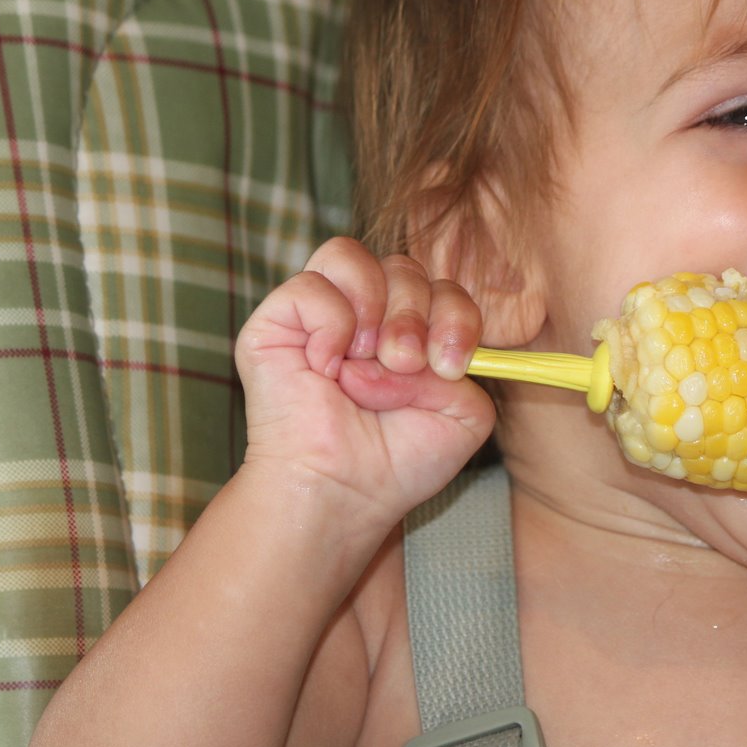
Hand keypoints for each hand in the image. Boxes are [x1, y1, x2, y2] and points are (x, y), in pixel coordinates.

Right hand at [233, 237, 494, 530]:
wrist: (342, 493)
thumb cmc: (399, 460)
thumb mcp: (465, 412)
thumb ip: (472, 359)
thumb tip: (438, 332)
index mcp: (410, 329)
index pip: (443, 287)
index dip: (457, 316)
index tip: (452, 366)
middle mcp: (365, 314)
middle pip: (403, 267)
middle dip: (415, 316)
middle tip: (405, 364)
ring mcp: (319, 315)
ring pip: (350, 254)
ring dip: (375, 307)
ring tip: (369, 358)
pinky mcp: (275, 323)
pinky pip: (309, 284)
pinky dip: (332, 322)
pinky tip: (329, 366)